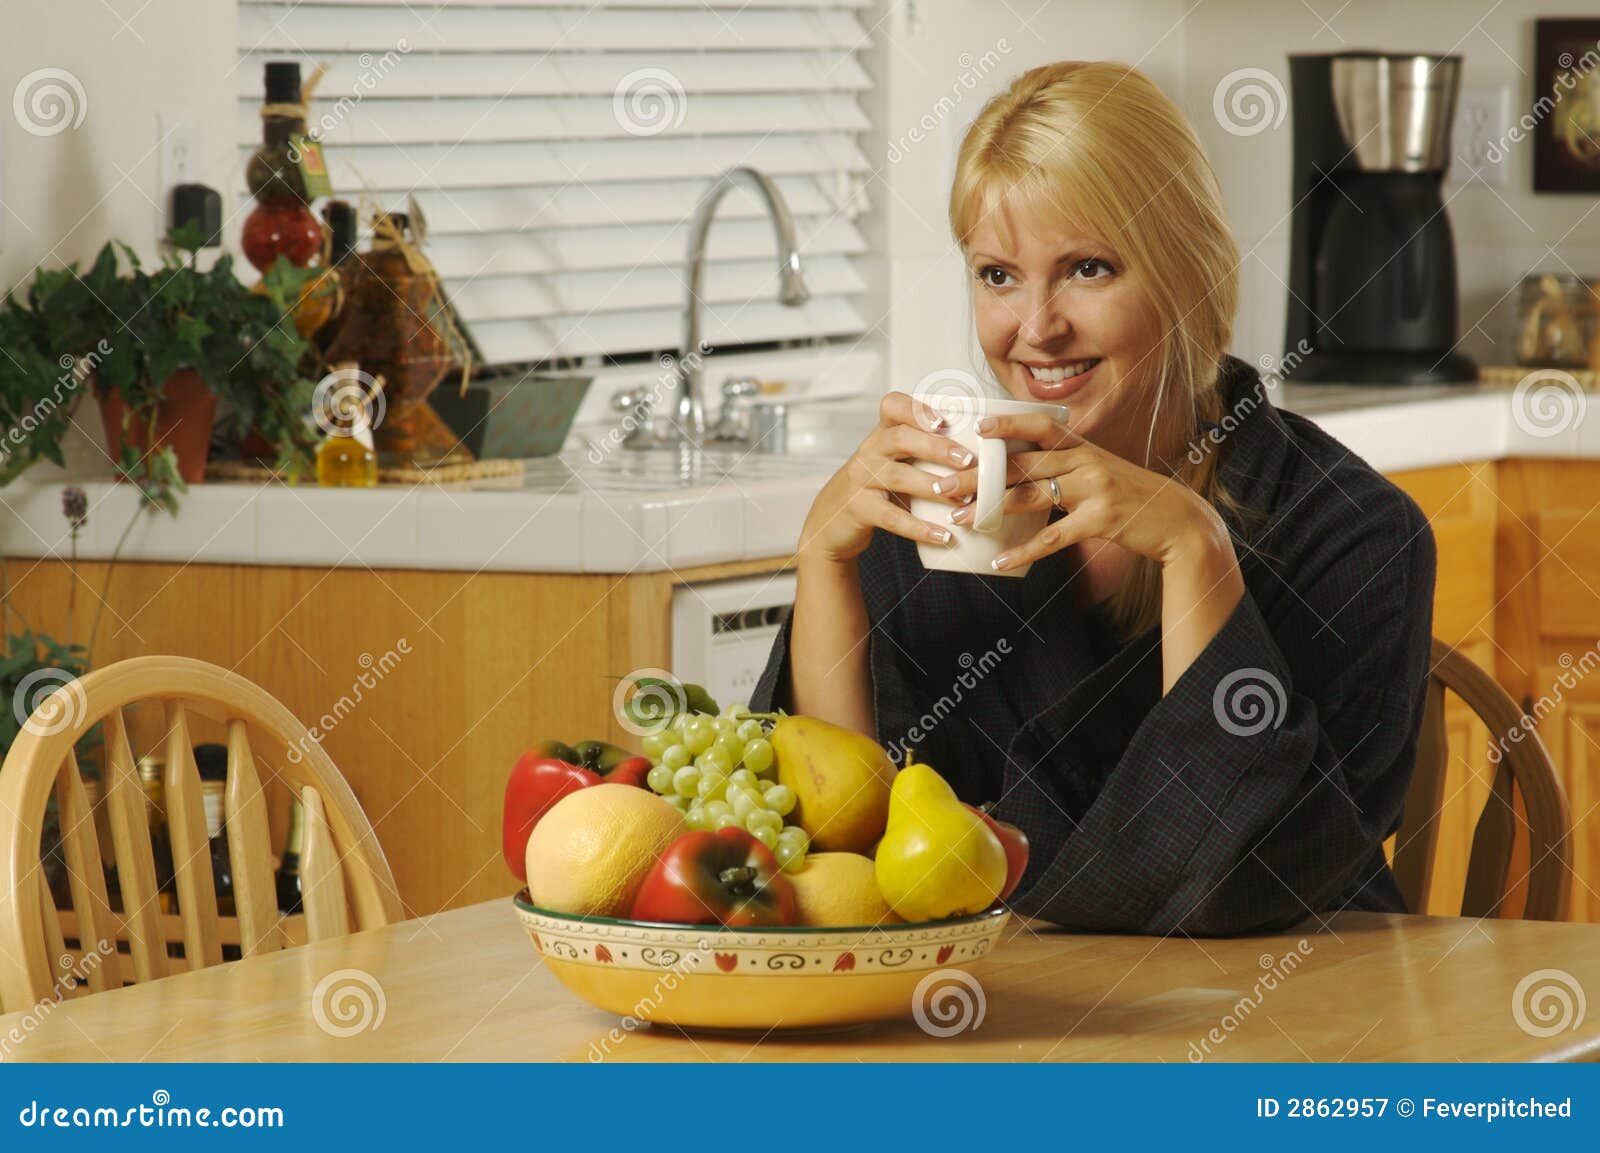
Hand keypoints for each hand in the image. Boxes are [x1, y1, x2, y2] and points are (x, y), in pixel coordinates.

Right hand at [797, 391, 979, 563]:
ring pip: (899, 477)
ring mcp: (862, 480)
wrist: (831, 520)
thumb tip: (983, 448)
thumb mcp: (892, 459)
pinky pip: (892, 517)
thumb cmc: (876, 486)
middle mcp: (869, 451)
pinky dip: (920, 527)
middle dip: (937, 447)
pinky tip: (943, 535)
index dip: (917, 409)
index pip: (892, 406)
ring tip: (964, 500)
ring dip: (934, 486)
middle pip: (901, 438)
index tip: (944, 421)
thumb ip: (922, 449)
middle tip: (968, 460)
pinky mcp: (859, 509)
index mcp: (881, 434)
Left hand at [937, 411, 1231, 572]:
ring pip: (1030, 495)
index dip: (1007, 423)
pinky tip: (999, 561)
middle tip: (943, 483)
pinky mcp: (1100, 521)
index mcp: (1083, 447)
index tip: (974, 428)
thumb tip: (1024, 469)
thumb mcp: (1101, 470)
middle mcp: (1086, 462)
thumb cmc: (1132, 496)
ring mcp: (1094, 490)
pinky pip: (1052, 538)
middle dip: (978, 474)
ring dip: (989, 508)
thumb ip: (1067, 466)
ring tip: (959, 518)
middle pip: (1022, 463)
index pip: (1040, 426)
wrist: (1177, 519)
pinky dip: (1022, 551)